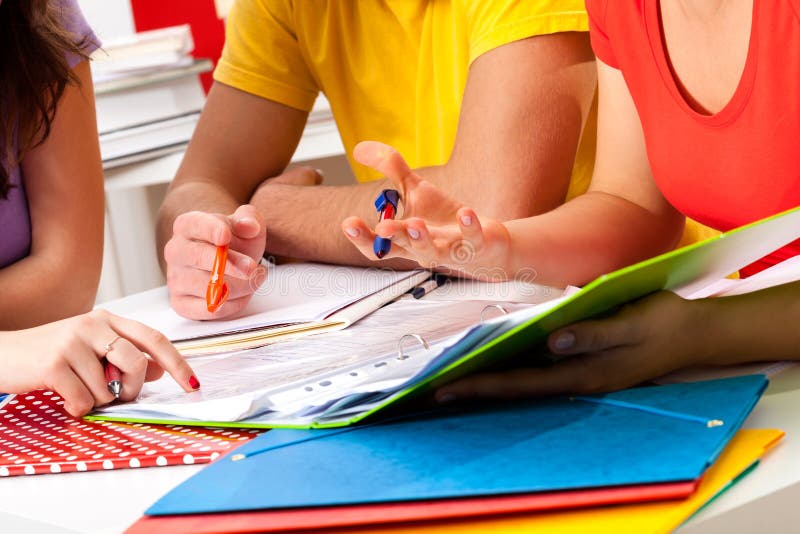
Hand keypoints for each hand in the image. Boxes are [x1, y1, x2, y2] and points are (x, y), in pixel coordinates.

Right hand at [0, 310, 197, 416]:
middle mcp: (93, 324)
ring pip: (109, 388)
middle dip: (133, 390)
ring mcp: (72, 342)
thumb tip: (161, 369)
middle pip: (138, 364)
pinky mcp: (53, 364)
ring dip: (97, 401)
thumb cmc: (50, 354)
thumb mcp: (91, 349)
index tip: (193, 384)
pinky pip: (84, 400)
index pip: (155, 339)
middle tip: (118, 396)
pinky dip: (78, 408)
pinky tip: (64, 398)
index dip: (178, 363)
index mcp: (107, 320)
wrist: (0, 354)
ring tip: (77, 390)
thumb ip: (126, 356)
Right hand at [165, 204, 266, 319]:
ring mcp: (175, 278)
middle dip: (230, 264)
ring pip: (207, 287)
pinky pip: (208, 309)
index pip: (195, 225)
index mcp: (187, 225)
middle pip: (198, 258)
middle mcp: (176, 251)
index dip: (210, 230)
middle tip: (253, 269)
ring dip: (241, 287)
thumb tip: (250, 226)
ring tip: (256, 279)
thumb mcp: (246, 226)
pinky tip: (243, 295)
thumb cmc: (234, 242)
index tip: (225, 236)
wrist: (225, 262)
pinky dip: (232, 305)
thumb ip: (250, 219)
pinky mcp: (181, 303)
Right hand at [341, 141, 513, 279]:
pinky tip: (465, 213)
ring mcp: (449, 250)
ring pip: (432, 251)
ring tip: (415, 223)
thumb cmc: (442, 219)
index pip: (377, 246)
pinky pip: (471, 239)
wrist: (483, 240)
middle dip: (392, 237)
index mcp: (404, 240)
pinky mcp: (475, 245)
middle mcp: (423, 250)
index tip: (348, 223)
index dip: (362, 238)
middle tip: (382, 227)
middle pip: (402, 247)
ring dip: (422, 239)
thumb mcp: (416, 190)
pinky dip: (468, 227)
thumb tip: (358, 148)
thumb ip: (390, 169)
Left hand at [435, 291, 705, 401]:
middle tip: (432, 389)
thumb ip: (594, 333)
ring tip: (452, 377)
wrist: (695, 332)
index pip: (522, 383)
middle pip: (515, 387)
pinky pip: (539, 369)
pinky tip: (494, 360)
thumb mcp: (633, 323)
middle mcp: (576, 378)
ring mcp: (579, 372)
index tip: (445, 386)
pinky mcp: (582, 361)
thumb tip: (554, 341)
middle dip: (474, 387)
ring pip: (525, 379)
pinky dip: (512, 366)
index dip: (482, 384)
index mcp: (585, 373)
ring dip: (490, 379)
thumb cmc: (664, 323)